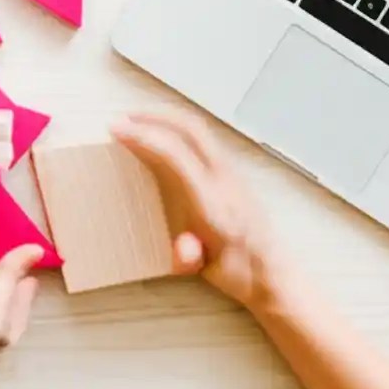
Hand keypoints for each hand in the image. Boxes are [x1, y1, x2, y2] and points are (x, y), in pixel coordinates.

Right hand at [111, 113, 290, 309]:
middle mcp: (225, 179)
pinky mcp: (232, 172)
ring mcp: (231, 172)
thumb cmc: (237, 272)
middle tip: (122, 118)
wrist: (272, 271)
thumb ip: (190, 258)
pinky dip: (177, 126)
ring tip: (138, 119)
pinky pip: (203, 137)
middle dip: (152, 116)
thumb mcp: (208, 270)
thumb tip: (182, 246)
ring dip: (165, 118)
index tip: (117, 131)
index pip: (176, 155)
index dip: (144, 137)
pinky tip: (162, 132)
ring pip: (198, 128)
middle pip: (189, 129)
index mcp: (215, 201)